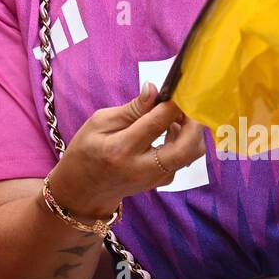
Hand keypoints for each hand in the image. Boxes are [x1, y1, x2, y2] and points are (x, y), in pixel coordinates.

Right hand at [49, 83, 204, 219]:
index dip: (171, 104)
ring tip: (172, 117)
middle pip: (186, 148)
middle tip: (185, 105)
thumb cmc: (87, 151)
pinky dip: (183, 142)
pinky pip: (183, 160)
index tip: (176, 90)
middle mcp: (142, 168)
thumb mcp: (99, 122)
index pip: (156, 124)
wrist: (85, 189)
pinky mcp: (162, 182)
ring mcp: (155, 178)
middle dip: (193, 123)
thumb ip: (131, 109)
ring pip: (190, 154)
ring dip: (189, 131)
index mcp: (121, 149)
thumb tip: (153, 89)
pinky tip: (168, 131)